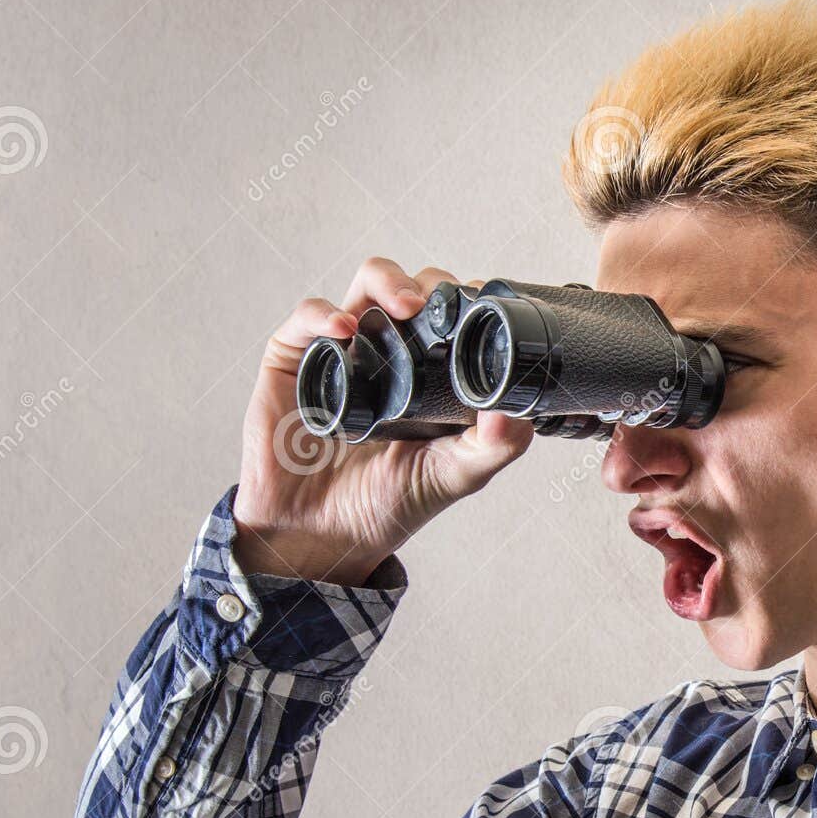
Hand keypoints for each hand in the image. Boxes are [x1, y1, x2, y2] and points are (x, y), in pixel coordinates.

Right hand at [231, 257, 534, 584]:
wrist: (322, 535)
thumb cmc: (388, 503)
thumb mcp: (455, 477)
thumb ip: (495, 446)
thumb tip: (521, 408)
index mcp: (433, 372)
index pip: (454, 315)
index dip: (470, 301)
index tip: (485, 304)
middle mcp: (391, 352)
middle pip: (415, 289)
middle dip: (432, 286)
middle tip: (442, 307)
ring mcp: (344, 350)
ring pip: (367, 285)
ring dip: (389, 282)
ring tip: (404, 306)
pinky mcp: (296, 359)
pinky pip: (308, 318)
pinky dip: (325, 313)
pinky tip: (343, 329)